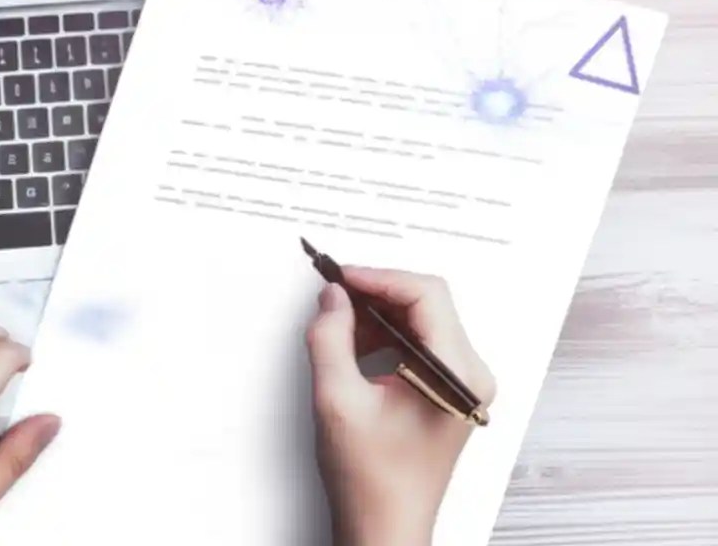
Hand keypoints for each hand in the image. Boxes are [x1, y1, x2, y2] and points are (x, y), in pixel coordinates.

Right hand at [306, 267, 495, 545]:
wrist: (385, 525)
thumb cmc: (373, 481)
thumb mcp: (338, 401)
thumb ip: (330, 339)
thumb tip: (333, 299)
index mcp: (456, 374)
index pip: (426, 295)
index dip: (378, 277)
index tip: (342, 277)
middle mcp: (467, 375)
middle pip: (426, 303)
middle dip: (375, 293)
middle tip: (334, 292)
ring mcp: (459, 382)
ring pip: (419, 320)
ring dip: (376, 314)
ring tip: (337, 321)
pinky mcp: (444, 388)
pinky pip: (416, 342)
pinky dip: (382, 335)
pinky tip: (351, 343)